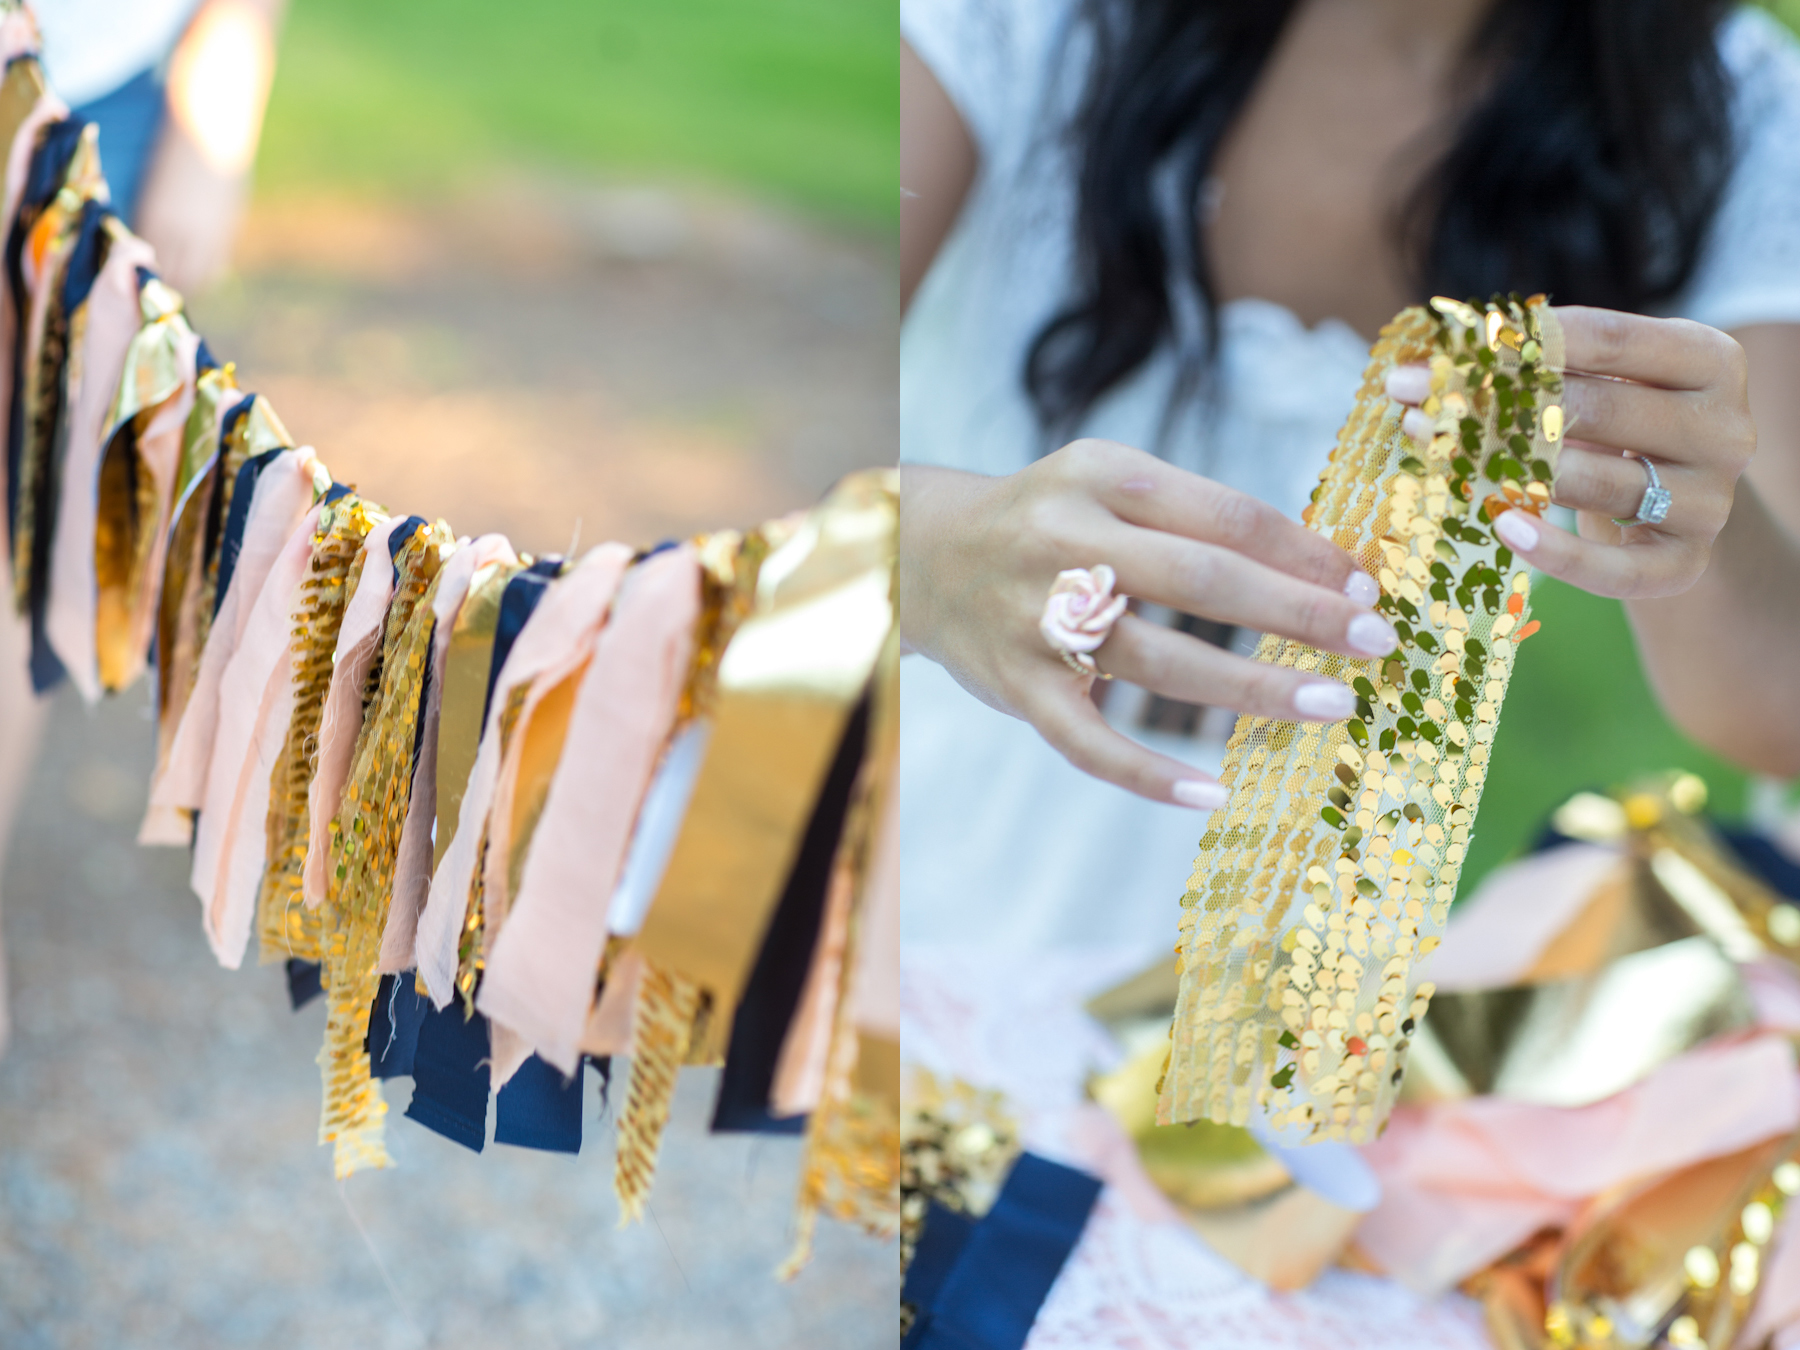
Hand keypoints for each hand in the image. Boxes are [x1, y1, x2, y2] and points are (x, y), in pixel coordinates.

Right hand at [900, 440, 1397, 807]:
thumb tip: (1318, 570)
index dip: (1303, 552)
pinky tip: (1214, 792)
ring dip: (1253, 690)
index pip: (1225, 515)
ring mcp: (1037, 619)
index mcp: (1102, 476)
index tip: (1364, 586)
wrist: (917, 553)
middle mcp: (1067, 541)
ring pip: (1160, 663)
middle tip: (1374, 643)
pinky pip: (1090, 743)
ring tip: (1330, 706)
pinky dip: (1151, 774)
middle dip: (1298, 614)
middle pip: (1204, 579)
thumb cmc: (1046, 518)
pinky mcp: (1017, 688)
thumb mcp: (1105, 482)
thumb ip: (1192, 515)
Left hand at [1386, 306, 1754, 598]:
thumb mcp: (1599, 380)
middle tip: (1415, 405)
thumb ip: (1541, 362)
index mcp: (1711, 360)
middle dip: (1497, 404)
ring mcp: (1710, 501)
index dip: (1523, 342)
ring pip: (1599, 483)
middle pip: (1598, 409)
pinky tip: (1504, 529)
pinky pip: (1613, 567)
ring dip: (1507, 471)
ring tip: (1434, 455)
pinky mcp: (1684, 563)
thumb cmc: (1617, 426)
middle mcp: (1726, 429)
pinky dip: (1556, 552)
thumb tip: (1425, 361)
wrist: (1675, 505)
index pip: (1609, 339)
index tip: (1445, 350)